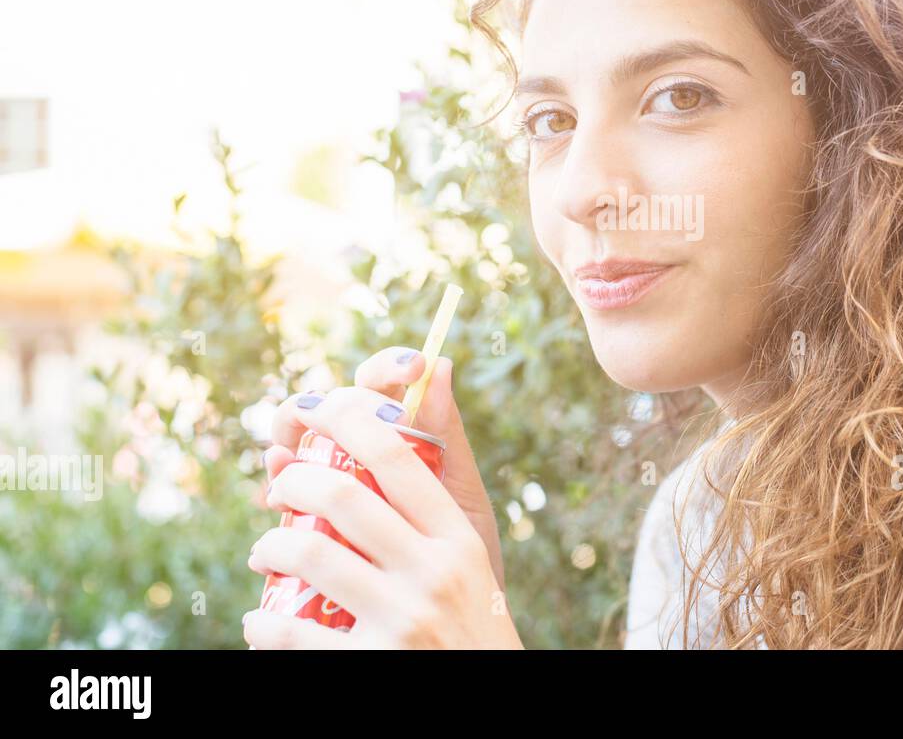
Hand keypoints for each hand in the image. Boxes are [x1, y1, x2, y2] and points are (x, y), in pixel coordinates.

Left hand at [244, 384, 522, 648]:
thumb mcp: (473, 539)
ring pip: (308, 555)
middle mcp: (434, 570)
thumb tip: (433, 363)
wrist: (486, 695)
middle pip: (342, 494)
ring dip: (269, 546)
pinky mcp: (371, 665)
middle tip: (278, 488)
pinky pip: (291, 633)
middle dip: (291, 480)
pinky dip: (261, 624)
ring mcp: (402, 620)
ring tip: (265, 552)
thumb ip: (447, 463)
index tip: (308, 410)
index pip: (394, 450)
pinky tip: (260, 619)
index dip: (340, 415)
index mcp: (458, 533)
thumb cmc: (472, 608)